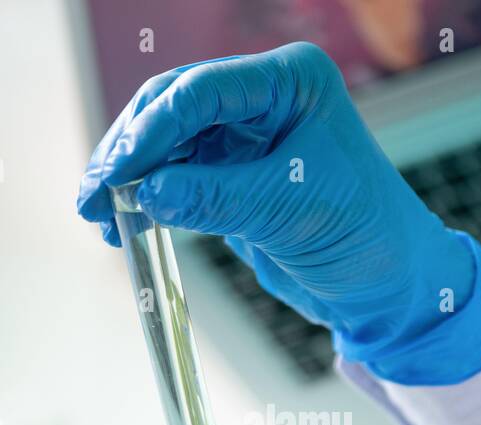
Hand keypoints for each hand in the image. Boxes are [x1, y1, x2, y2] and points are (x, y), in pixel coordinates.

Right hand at [77, 42, 480, 384]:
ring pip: (166, 145)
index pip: (201, 92)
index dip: (151, 132)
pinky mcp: (232, 176)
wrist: (387, 287)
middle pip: (172, 109)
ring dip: (130, 179)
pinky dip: (148, 200)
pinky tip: (124, 226)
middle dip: (130, 152)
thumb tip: (144, 193)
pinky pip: (175, 178)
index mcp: (291, 81)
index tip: (116, 172)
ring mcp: (245, 136)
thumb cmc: (364, 237)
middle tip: (93, 198)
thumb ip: (214, 198)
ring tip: (99, 218)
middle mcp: (263, 98)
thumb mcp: (288, 212)